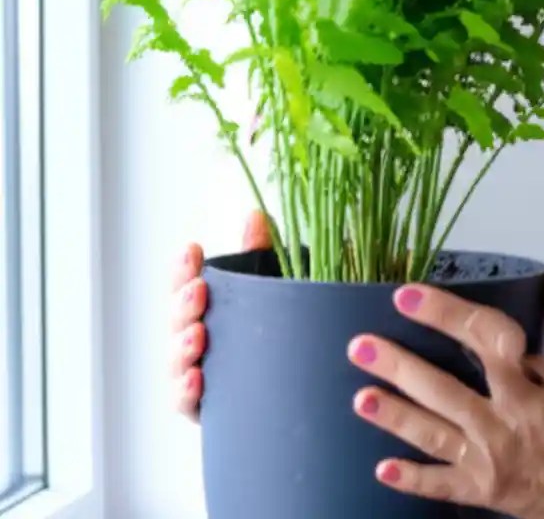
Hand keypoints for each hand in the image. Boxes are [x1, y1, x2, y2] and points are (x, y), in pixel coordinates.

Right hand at [170, 212, 272, 420]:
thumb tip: (256, 215)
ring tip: (198, 334)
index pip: (184, 286)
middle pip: (175, 321)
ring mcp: (193, 375)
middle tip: (198, 290)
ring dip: (181, 346)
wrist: (286, 397)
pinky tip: (196, 379)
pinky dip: (185, 392)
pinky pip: (186, 403)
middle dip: (182, 304)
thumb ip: (258, 255)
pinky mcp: (203, 410)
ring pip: (175, 361)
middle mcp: (191, 342)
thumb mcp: (269, 291)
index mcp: (202, 311)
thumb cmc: (270, 336)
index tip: (192, 249)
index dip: (182, 268)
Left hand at [346, 254, 543, 518]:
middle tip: (359, 345)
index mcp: (536, 388)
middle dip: (399, 365)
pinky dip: (414, 480)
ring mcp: (496, 462)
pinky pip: (445, 487)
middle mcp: (509, 424)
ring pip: (435, 435)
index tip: (408, 295)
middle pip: (444, 389)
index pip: (482, 339)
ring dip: (395, 416)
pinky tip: (383, 469)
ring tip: (360, 398)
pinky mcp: (492, 492)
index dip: (443, 314)